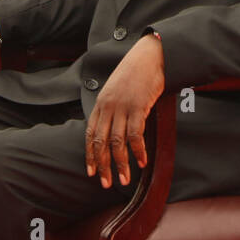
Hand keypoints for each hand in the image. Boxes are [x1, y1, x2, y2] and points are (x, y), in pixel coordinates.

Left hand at [85, 34, 164, 188]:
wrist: (149, 56)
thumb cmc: (135, 73)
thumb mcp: (116, 90)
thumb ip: (111, 109)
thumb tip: (113, 129)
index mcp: (100, 104)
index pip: (90, 135)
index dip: (90, 155)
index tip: (91, 172)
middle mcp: (108, 107)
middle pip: (101, 143)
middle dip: (102, 166)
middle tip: (106, 182)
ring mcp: (122, 107)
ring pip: (117, 143)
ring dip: (120, 164)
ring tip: (124, 179)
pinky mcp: (138, 107)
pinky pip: (135, 135)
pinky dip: (138, 151)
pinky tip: (142, 162)